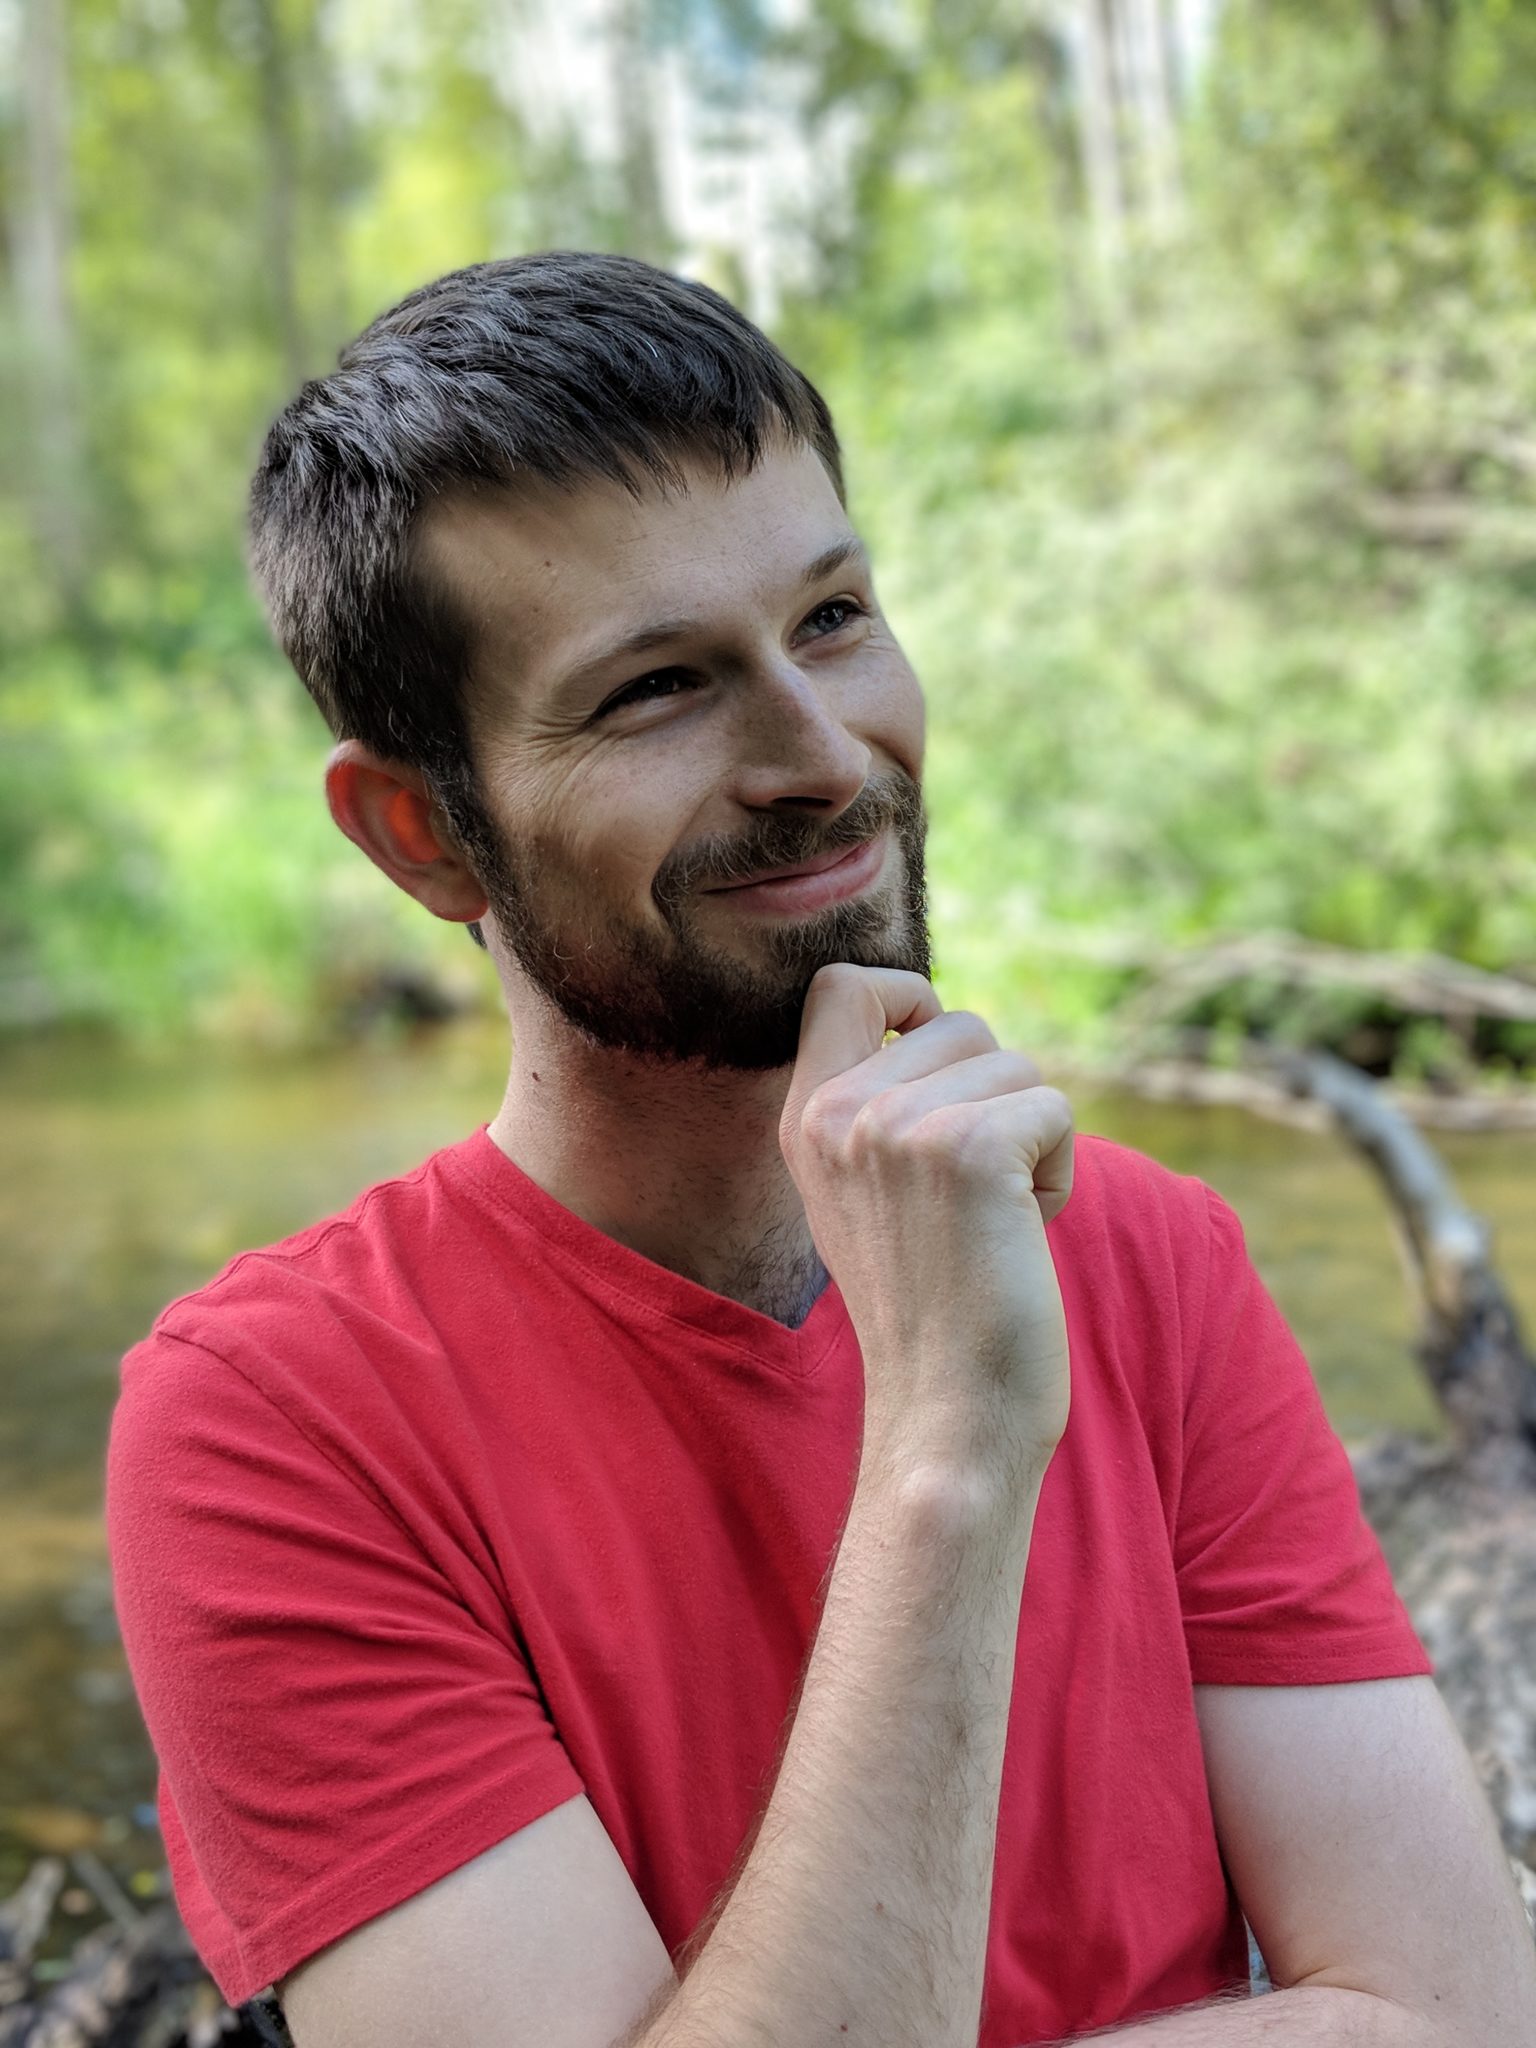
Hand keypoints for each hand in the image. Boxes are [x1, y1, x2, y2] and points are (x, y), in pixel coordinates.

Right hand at [780, 965, 1073, 1475]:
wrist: (949, 1413)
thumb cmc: (930, 1310)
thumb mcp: (865, 1193)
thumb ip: (878, 1108)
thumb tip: (934, 1020)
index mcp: (806, 1120)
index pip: (841, 984)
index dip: (906, 996)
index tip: (935, 1056)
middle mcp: (840, 1113)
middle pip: (961, 1024)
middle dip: (996, 1097)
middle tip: (973, 1196)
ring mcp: (898, 1126)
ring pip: (1018, 1067)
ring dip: (1032, 1138)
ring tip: (994, 1222)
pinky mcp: (969, 1147)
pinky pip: (1055, 1107)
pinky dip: (1061, 1169)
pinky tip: (1023, 1234)